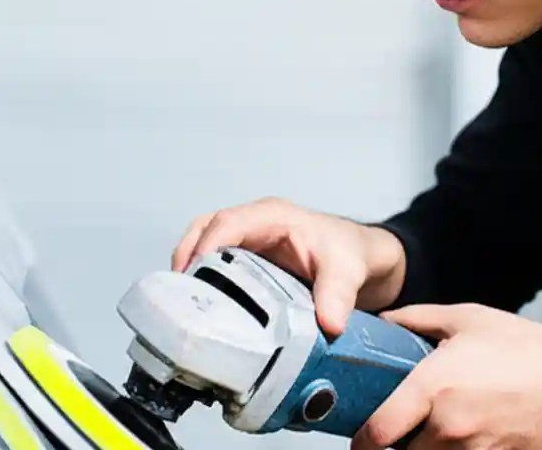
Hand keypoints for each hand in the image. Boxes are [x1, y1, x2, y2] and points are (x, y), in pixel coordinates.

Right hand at [171, 197, 406, 335]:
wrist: (364, 259)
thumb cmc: (352, 252)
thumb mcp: (349, 270)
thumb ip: (338, 294)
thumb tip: (330, 324)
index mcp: (273, 217)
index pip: (228, 222)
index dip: (207, 245)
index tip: (194, 271)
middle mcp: (254, 225)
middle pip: (205, 230)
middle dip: (187, 257)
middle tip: (177, 294)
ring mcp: (247, 241)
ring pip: (203, 244)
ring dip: (190, 269)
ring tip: (183, 304)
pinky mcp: (247, 261)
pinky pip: (214, 263)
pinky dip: (203, 280)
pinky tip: (202, 309)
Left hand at [353, 304, 541, 449]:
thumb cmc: (527, 350)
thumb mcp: (467, 319)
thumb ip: (417, 319)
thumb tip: (386, 321)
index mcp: (433, 388)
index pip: (377, 432)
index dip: (362, 440)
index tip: (361, 436)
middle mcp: (447, 426)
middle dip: (395, 445)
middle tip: (398, 430)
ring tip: (433, 433)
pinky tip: (462, 441)